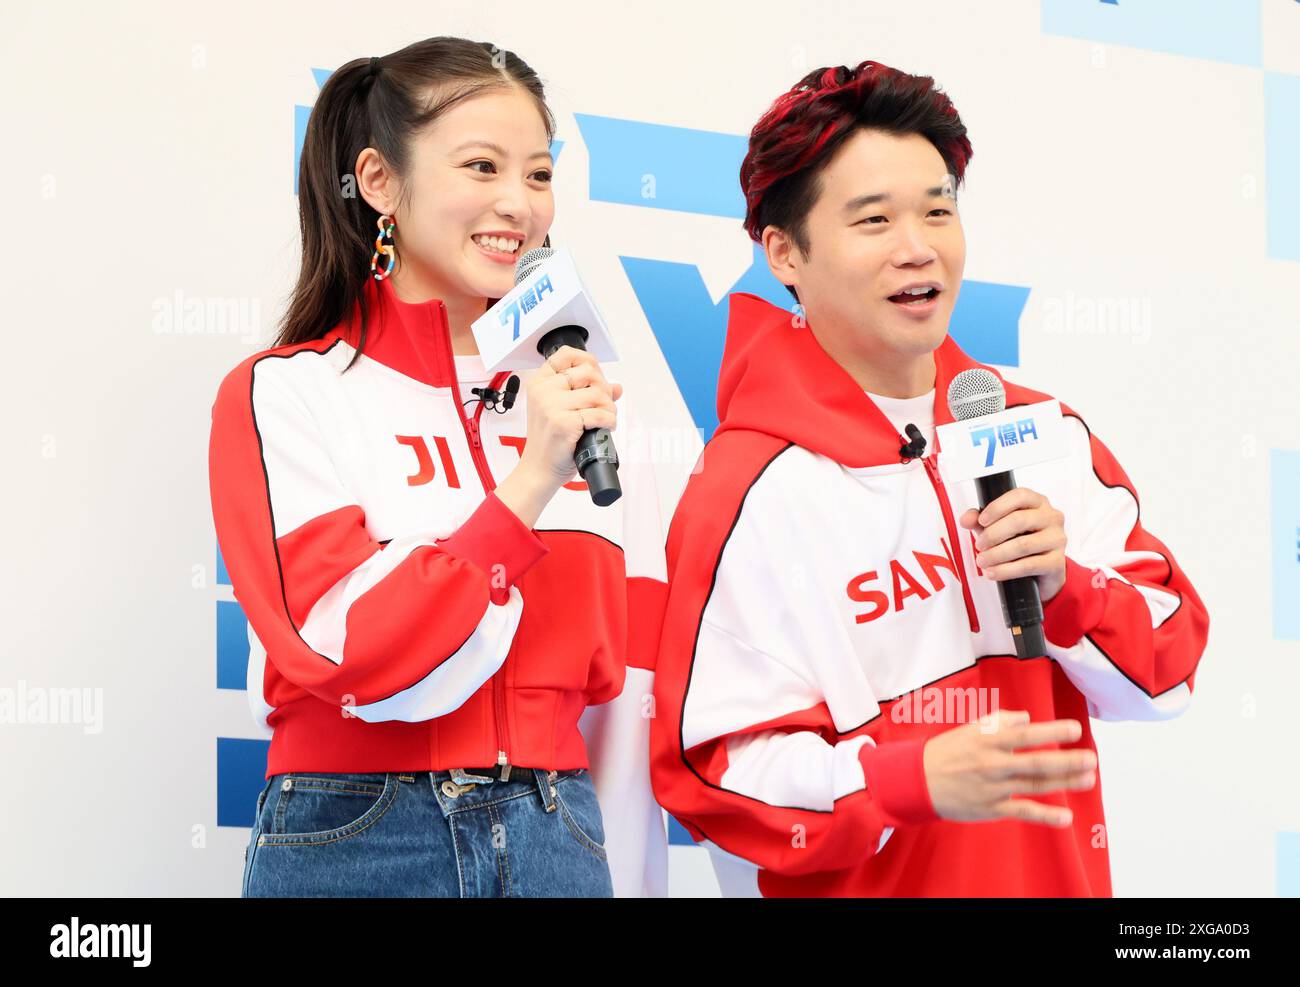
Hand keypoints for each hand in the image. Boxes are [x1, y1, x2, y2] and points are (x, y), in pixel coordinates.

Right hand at [495, 346, 621, 526]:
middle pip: (588, 372)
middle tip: (604, 404)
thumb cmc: (550, 441)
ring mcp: (551, 406)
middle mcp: (543, 390)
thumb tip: (617, 387)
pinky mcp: (563, 423)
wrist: (539, 469)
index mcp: (539, 382)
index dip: (588, 362)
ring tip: (606, 418)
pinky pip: (599, 414)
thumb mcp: (561, 411)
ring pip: (597, 393)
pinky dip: (609, 421)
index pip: (566, 355)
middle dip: (603, 388)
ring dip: (609, 407)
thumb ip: (587, 395)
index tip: (596, 377)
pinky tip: (605, 427)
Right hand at [922, 710, 1096, 826]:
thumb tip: (1027, 719)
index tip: (1075, 729)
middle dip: (1066, 761)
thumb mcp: (970, 728)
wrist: (917, 780)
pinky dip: (1045, 815)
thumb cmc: (947, 751)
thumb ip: (1000, 720)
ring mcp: (993, 788)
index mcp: (987, 740)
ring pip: (1034, 785)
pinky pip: (1022, 811)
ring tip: (1087, 779)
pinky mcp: (991, 808)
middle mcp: (993, 763)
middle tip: (1090, 759)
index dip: (1052, 731)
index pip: (1025, 734)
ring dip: (1064, 783)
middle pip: (1036, 762)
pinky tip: (1066, 817)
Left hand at [959, 487, 1066, 601]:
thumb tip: (965, 519)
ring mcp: (1057, 539)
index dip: (998, 507)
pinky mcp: (1057, 562)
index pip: (1020, 496)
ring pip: (1023, 545)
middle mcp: (1052, 517)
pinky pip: (1029, 565)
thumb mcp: (997, 528)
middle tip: (978, 546)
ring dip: (997, 554)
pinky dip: (1006, 570)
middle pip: (1019, 520)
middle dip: (993, 534)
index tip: (981, 520)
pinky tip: (992, 573)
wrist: (1040, 573)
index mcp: (1038, 502)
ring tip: (982, 561)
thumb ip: (980, 521)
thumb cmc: (1019, 542)